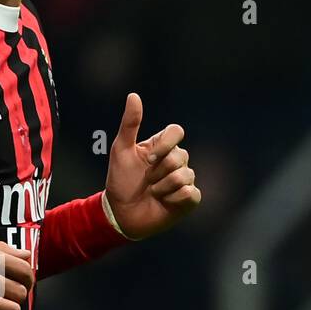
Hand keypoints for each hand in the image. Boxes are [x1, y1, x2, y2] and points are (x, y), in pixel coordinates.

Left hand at [104, 92, 201, 239]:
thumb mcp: (121, 150)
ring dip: (162, 187)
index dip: (166, 144)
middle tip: (146, 181)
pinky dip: (172, 198)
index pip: (177, 131)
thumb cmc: (120, 181)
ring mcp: (184, 180)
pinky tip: (163, 202)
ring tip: (152, 193)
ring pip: (185, 176)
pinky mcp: (189, 199)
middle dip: (158, 171)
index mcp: (162, 146)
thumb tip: (134, 95)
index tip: (149, 158)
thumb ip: (130, 124)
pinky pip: (190, 193)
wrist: (120, 214)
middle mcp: (176, 160)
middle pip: (180, 156)